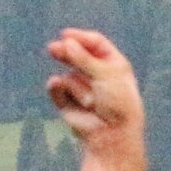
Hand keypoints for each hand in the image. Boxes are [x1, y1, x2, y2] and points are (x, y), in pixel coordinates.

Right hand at [46, 28, 145, 145]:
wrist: (112, 135)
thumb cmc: (117, 104)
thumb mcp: (106, 76)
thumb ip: (85, 58)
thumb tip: (67, 42)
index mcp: (114, 66)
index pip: (96, 43)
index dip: (81, 37)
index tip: (66, 35)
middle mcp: (98, 75)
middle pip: (76, 54)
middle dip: (65, 52)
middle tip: (53, 50)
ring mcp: (82, 87)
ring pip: (69, 76)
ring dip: (78, 88)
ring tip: (91, 102)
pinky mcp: (67, 100)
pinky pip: (57, 88)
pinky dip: (61, 92)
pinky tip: (73, 104)